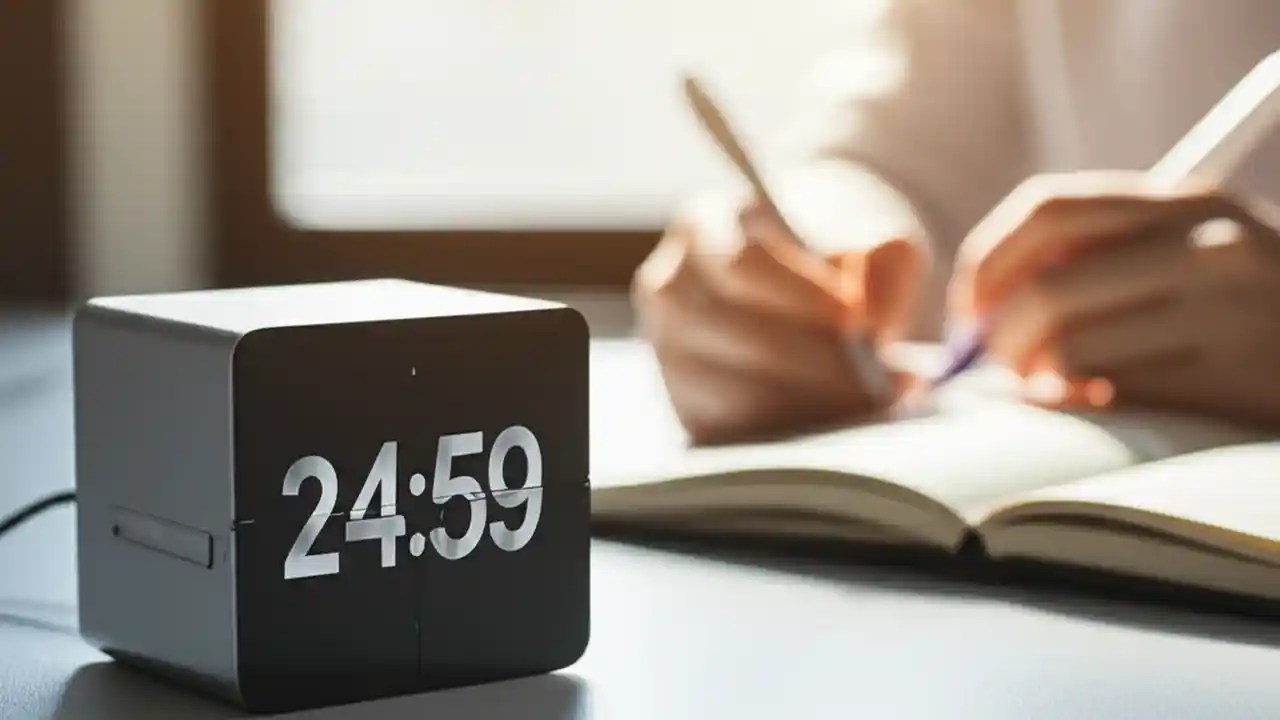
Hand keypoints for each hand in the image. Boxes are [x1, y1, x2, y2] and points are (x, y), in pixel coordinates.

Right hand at [634, 190, 922, 443]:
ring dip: (812, 405)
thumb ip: (889, 270)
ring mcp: (671, 354)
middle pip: (735, 333)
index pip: (738, 262)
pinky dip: (794, 435)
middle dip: (818, 364)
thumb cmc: (850, 254)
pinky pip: (735, 434)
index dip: (799, 295)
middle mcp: (671, 287)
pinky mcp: (688, 409)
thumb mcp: (881, 239)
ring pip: (733, 393)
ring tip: (877, 404)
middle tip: (886, 382)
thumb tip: (880, 334)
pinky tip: (844, 424)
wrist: (830, 289)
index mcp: (706, 224)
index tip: (855, 320)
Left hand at [949, 171, 1279, 428]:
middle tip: (1000, 366)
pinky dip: (1082, 408)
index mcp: (1192, 201)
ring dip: (1038, 380)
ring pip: (1069, 351)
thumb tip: (984, 305)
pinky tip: (1101, 405)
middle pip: (1047, 289)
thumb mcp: (1193, 255)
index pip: (1049, 209)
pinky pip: (1113, 398)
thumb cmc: (1251, 311)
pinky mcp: (1236, 386)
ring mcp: (1230, 318)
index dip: (987, 259)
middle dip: (1000, 339)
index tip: (973, 305)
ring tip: (1053, 387)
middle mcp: (1213, 249)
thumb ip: (1104, 256)